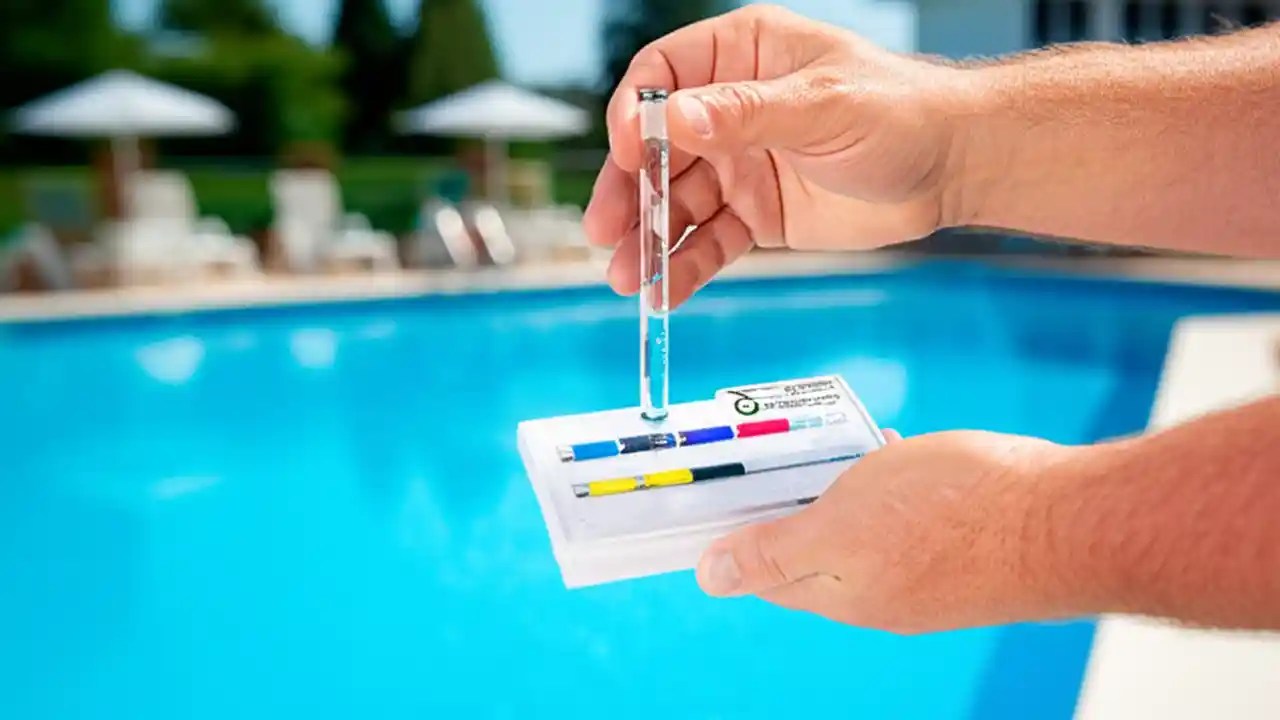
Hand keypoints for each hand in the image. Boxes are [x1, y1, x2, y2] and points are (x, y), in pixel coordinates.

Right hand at [584, 4, 978, 306]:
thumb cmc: (902, 111)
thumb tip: (677, 118)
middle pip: (656, 149)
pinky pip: (710, 242)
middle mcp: (729, 110)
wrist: (953, 169)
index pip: (662, 77)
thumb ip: (748, 112)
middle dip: (630, 192)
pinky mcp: (756, 214)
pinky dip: (685, 268)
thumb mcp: (824, 104)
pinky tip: (665, 291)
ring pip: (677, 204)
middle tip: (607, 231)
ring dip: (650, 241)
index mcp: (741, 56)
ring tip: (628, 278)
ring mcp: (739, 165)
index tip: (630, 154)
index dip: (636, 116)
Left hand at [694, 430, 1081, 633]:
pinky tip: (900, 455)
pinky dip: (892, 486)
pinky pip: (907, 519)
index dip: (737, 533)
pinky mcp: (963, 548)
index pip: (766, 572)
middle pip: (812, 549)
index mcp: (842, 594)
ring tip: (848, 446)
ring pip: (861, 529)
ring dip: (845, 488)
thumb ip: (776, 554)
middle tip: (782, 451)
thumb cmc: (953, 518)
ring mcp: (926, 575)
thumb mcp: (841, 529)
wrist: (1068, 521)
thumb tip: (711, 579)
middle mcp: (882, 595)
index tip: (718, 493)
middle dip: (792, 501)